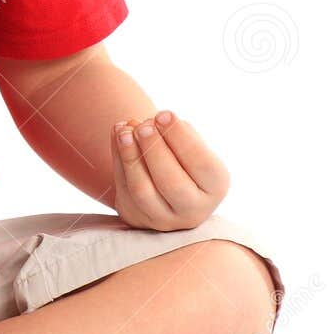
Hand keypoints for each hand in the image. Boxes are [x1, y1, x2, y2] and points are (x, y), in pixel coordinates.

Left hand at [110, 111, 229, 230]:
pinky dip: (118, 160)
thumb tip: (151, 122)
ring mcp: (163, 219)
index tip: (163, 114)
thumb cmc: (184, 158)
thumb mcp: (192, 146)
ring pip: (142, 190)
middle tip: (144, 125)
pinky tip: (118, 135)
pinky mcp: (137, 217)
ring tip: (125, 131)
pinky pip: (123, 189)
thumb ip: (176, 134)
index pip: (201, 164)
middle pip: (171, 183)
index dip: (180, 138)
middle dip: (154, 150)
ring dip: (130, 157)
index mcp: (215, 186)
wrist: (165, 187)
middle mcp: (193, 209)